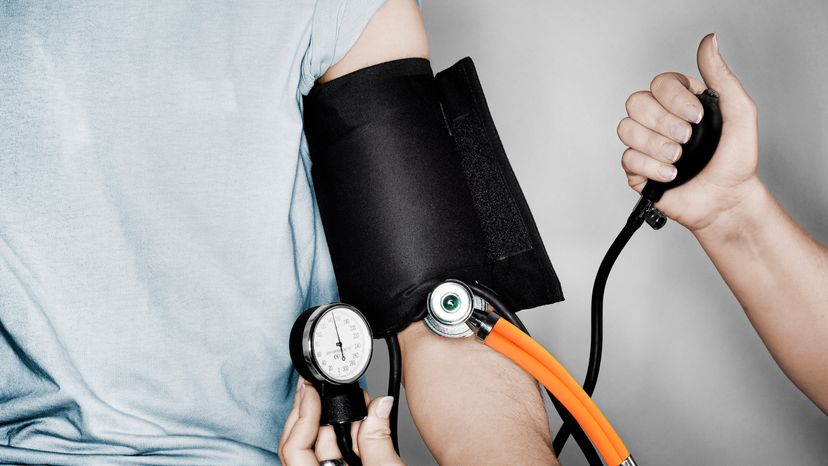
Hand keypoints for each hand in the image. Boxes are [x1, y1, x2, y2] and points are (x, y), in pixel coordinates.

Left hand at [278, 378, 404, 465]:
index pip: (294, 447)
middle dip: (313, 413)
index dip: (301, 415)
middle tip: (316, 386)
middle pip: (304, 443)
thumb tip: (379, 406)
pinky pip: (340, 456)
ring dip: (339, 422)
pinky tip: (362, 422)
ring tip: (354, 400)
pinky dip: (350, 437)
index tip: (310, 390)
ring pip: (324, 448)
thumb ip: (378, 440)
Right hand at [617, 33, 761, 231]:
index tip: (697, 117)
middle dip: (663, 122)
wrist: (726, 200)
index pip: (659, 83)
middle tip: (687, 139)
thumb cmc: (735, 160)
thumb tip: (709, 42)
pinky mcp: (637, 169)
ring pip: (626, 129)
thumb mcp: (739, 112)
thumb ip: (721, 76)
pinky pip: (628, 158)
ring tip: (678, 159)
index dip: (674, 99)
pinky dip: (652, 168)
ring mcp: (645, 144)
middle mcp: (659, 119)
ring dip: (656, 145)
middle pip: (636, 103)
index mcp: (680, 102)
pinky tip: (672, 175)